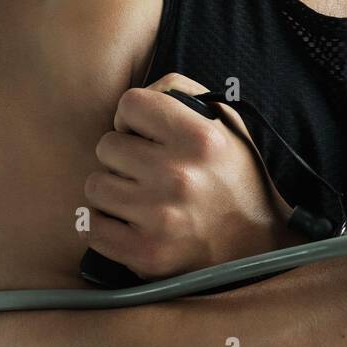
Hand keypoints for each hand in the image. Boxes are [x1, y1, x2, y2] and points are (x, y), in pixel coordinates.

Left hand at [83, 72, 292, 280]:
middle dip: (123, 156)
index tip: (143, 133)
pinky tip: (129, 223)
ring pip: (95, 185)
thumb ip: (182, 93)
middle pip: (107, 145)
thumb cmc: (234, 179)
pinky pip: (91, 226)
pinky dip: (104, 225)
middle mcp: (180, 176)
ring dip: (112, 190)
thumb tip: (139, 95)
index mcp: (201, 139)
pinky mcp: (145, 253)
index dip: (132, 117)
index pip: (129, 103)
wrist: (256, 247)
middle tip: (146, 170)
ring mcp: (160, 218)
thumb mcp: (226, 124)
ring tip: (140, 197)